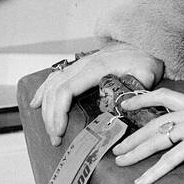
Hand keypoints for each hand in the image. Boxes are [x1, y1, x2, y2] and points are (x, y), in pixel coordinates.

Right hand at [30, 45, 164, 145]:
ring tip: (49, 129)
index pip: (67, 89)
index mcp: (97, 68)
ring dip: (46, 107)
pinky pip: (55, 76)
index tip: (59, 131)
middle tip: (56, 139)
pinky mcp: (80, 66)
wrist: (146, 44)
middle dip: (51, 116)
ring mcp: (80, 64)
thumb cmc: (146, 59)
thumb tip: (123, 104)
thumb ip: (138, 86)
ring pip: (52, 84)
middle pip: (56, 90)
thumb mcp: (148, 73)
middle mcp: (84, 64)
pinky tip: (35, 103)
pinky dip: (43, 90)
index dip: (59, 111)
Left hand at [112, 88, 183, 183]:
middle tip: (118, 148)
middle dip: (134, 137)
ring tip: (121, 161)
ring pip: (157, 140)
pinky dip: (154, 171)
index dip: (143, 100)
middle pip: (155, 124)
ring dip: (136, 152)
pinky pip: (172, 158)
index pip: (165, 97)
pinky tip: (141, 181)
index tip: (125, 104)